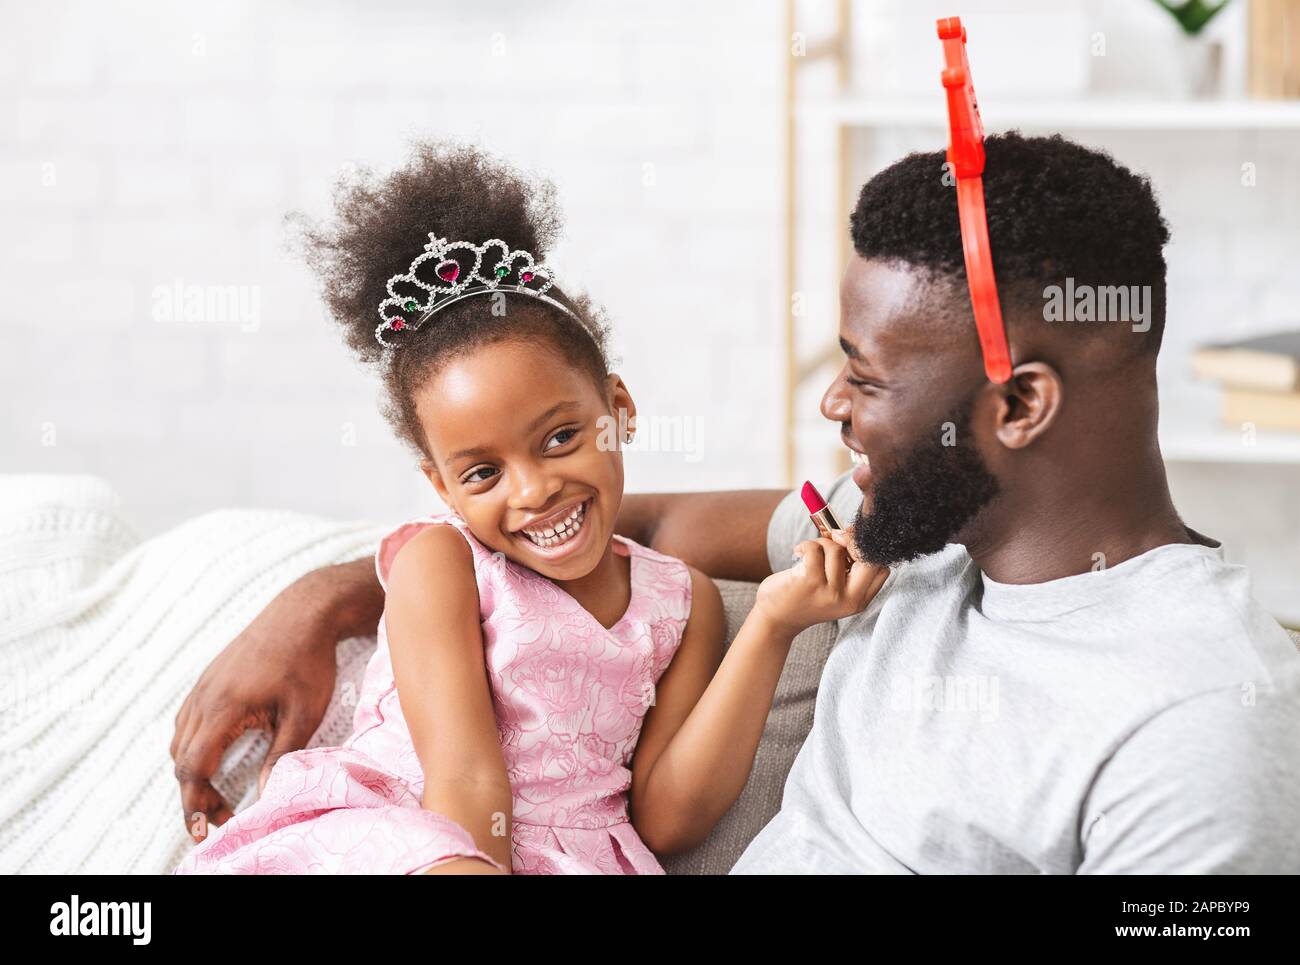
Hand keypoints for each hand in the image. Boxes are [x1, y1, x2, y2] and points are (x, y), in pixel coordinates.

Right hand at [170, 572, 340, 841]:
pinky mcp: (209, 679)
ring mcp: (203, 686)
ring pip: (179, 741)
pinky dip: (192, 746)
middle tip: (221, 816)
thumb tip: (264, 794)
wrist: (303, 612)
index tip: (217, 823)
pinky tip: (215, 756)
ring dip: (192, 770)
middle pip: (181, 760)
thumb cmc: (308, 661)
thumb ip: (283, 755)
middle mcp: (204, 697)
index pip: (194, 767)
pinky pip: (186, 721)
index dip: (199, 802)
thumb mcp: (304, 713)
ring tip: (217, 794)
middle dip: (195, 794)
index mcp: (224, 706)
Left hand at [754, 532, 887, 637]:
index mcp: (859, 601)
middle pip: (868, 559)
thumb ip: (846, 564)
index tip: (848, 544)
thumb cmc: (805, 596)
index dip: (866, 551)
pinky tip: (798, 552)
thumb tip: (850, 530)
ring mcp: (830, 593)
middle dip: (852, 540)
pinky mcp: (810, 583)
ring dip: (821, 543)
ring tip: (809, 552)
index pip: (881, 569)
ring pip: (836, 549)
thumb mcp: (833, 587)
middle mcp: (849, 600)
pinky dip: (805, 544)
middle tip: (835, 537)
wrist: (776, 618)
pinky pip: (815, 549)